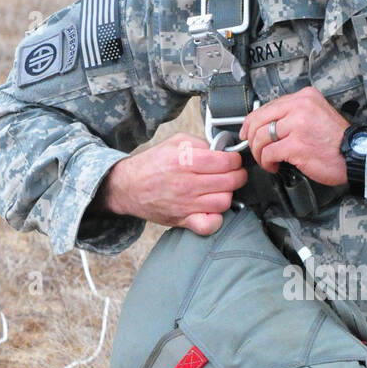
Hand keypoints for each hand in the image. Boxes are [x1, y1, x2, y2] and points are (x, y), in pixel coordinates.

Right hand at [96, 133, 246, 235]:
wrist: (128, 186)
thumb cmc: (153, 164)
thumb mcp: (175, 142)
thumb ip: (201, 143)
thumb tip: (222, 150)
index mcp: (185, 160)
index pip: (226, 161)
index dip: (235, 160)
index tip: (233, 160)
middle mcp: (187, 183)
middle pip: (230, 182)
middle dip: (238, 176)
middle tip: (234, 174)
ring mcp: (186, 204)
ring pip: (224, 202)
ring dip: (228, 195)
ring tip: (222, 189)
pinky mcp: (183, 220)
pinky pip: (210, 225)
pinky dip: (216, 219)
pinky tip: (213, 210)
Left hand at [241, 87, 349, 185]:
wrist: (355, 154)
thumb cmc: (337, 140)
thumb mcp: (316, 114)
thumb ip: (293, 114)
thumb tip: (267, 124)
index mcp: (304, 97)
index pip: (267, 106)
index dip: (251, 122)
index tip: (248, 132)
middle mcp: (300, 107)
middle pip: (259, 120)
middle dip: (252, 139)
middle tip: (255, 150)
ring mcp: (298, 126)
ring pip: (261, 137)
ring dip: (260, 153)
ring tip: (267, 160)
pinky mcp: (296, 145)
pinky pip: (269, 153)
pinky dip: (267, 162)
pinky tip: (274, 166)